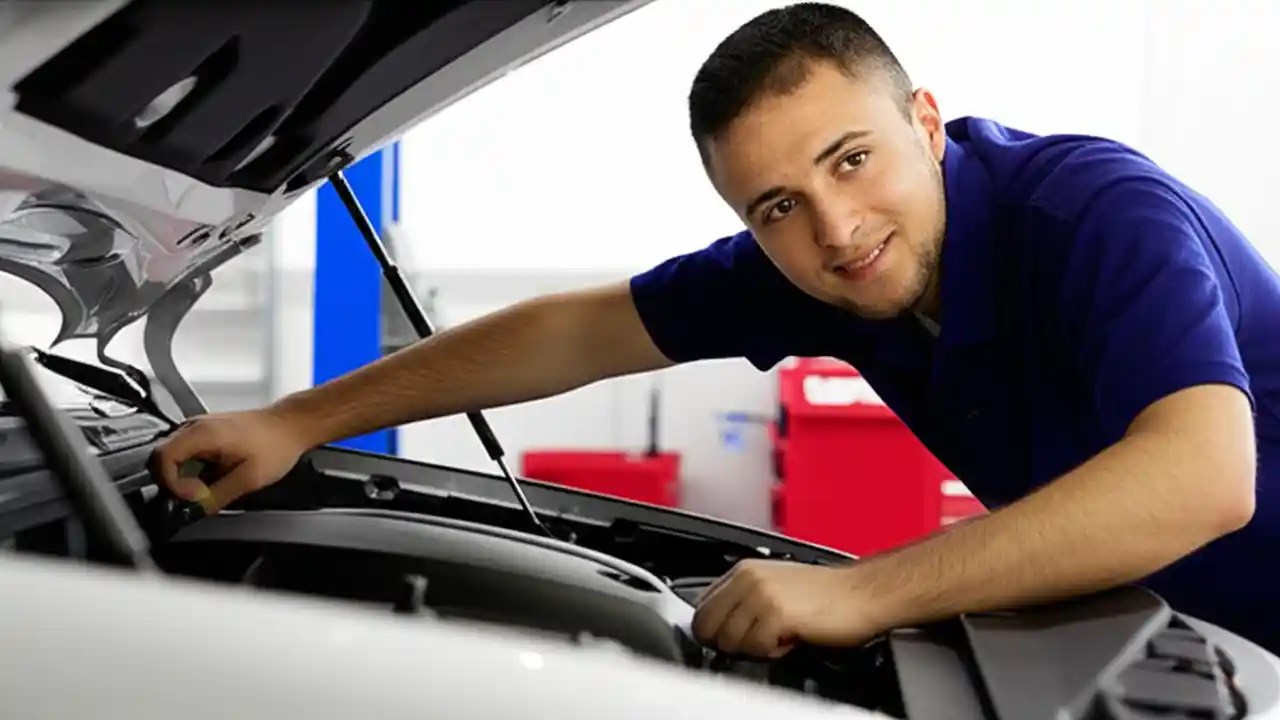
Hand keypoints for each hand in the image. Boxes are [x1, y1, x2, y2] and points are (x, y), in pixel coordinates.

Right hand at [150, 408, 310, 513]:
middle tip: (201, 496)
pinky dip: (194, 469)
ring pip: (175, 456)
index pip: (163, 458)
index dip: (171, 483)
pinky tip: (215, 476)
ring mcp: (200, 427)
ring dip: (186, 477)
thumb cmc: (277, 444)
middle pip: (164, 457)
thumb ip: (219, 495)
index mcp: (203, 433)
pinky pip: (188, 453)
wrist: (292, 424)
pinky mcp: (206, 432)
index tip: (192, 496)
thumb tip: (198, 509)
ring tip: (211, 487)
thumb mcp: (250, 478)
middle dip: (177, 483)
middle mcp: (196, 426)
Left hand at [691, 559, 879, 657]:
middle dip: (729, 642)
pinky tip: (791, 638)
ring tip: (780, 635)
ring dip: (754, 647)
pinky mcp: (776, 614)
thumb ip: (743, 599)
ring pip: (729, 641)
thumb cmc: (826, 594)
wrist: (862, 594)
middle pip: (707, 626)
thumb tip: (718, 625)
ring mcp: (760, 595)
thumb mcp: (774, 586)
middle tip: (758, 639)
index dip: (716, 630)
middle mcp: (747, 578)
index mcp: (743, 570)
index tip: (734, 636)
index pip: (701, 607)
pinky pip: (755, 648)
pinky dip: (773, 652)